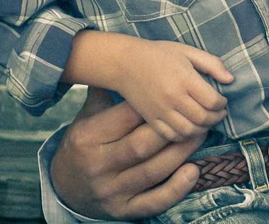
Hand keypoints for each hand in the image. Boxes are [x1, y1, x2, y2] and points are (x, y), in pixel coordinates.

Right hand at [51, 87, 203, 219]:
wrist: (65, 187)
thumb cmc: (86, 142)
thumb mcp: (88, 115)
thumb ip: (103, 92)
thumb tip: (113, 59)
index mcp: (88, 136)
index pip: (127, 117)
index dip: (157, 105)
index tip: (181, 92)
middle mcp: (98, 164)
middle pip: (142, 144)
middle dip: (174, 128)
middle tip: (201, 114)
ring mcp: (111, 190)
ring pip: (153, 170)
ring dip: (183, 151)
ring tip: (203, 133)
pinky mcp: (123, 210)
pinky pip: (154, 201)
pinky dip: (176, 187)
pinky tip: (194, 170)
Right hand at [117, 40, 232, 140]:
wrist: (125, 63)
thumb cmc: (159, 54)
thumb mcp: (187, 51)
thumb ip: (211, 64)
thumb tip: (231, 79)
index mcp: (185, 79)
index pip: (212, 101)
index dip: (223, 104)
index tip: (223, 100)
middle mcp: (173, 98)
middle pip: (203, 118)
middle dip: (216, 118)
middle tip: (220, 113)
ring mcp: (161, 111)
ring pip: (189, 131)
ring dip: (203, 129)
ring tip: (207, 121)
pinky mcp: (151, 120)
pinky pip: (171, 136)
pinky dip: (185, 136)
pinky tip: (190, 128)